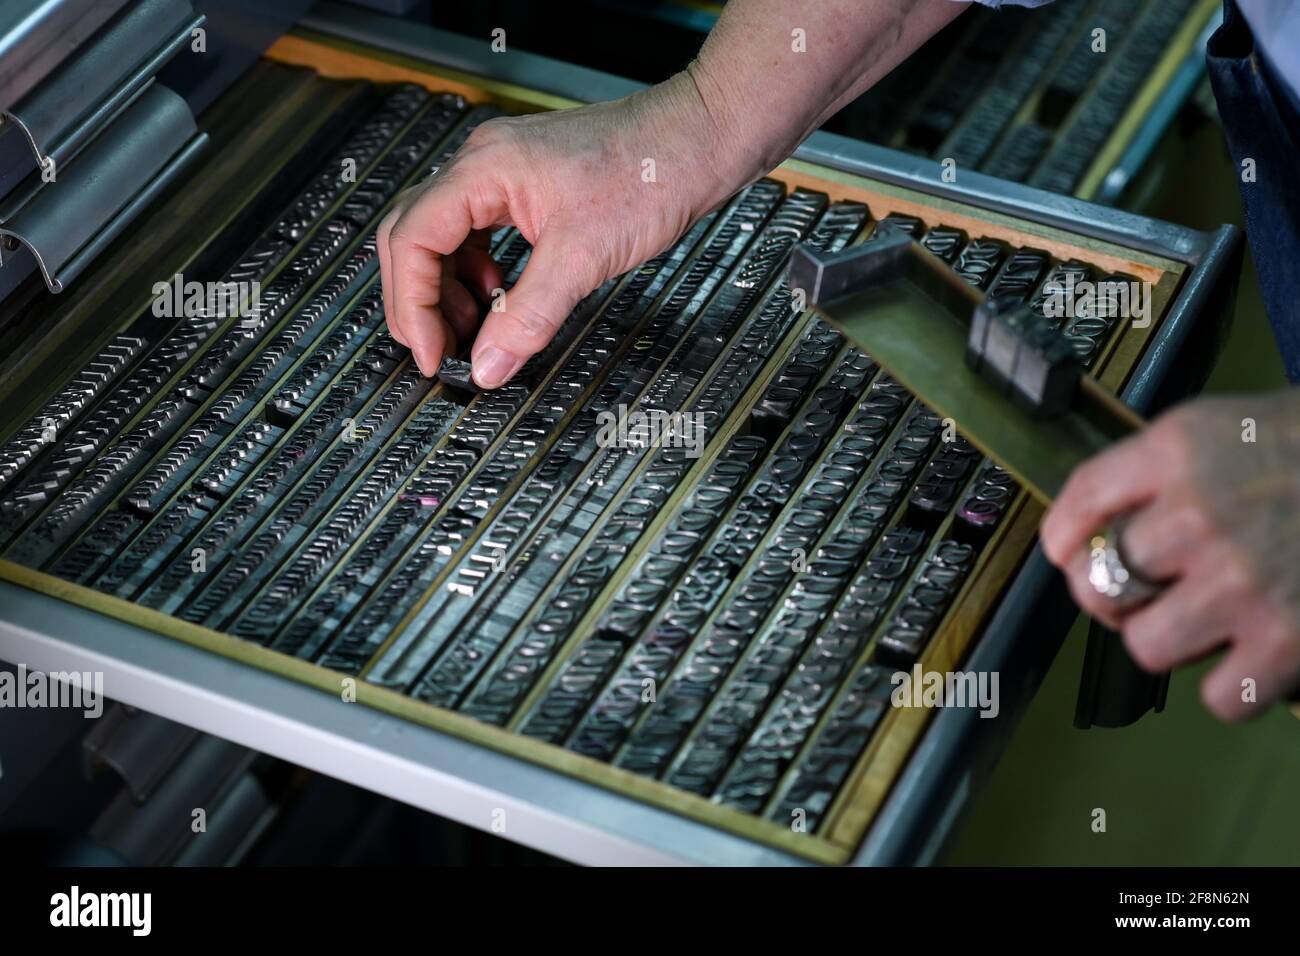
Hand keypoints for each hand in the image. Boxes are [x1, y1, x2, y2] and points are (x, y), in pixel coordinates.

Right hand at [376, 74, 740, 387]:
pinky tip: (501, 297)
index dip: (412, 306)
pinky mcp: (529, 185)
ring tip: (474, 331)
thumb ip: (528, 317)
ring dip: (450, 288)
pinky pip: (480, 230)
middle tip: (439, 350)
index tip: (433, 354)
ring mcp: (505, 172)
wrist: (701, 137)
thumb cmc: (652, 170)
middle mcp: (484, 163)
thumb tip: (489, 365)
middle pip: (415, 236)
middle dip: (420, 300)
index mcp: (483, 170)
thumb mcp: (584, 258)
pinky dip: (480, 271)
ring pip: (446, 235)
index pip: (412, 241)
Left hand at [1040, 390, 1299, 720]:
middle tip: (1146, 593)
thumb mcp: (1227, 424)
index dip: (1063, 541)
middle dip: (1115, 595)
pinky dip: (1234, 688)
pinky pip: (1220, 697)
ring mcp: (1242, 582)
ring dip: (1171, 641)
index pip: (1077, 505)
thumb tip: (1095, 525)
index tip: (1069, 554)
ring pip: (1146, 647)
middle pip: (1098, 584)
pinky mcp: (1289, 640)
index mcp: (1177, 451)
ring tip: (1207, 621)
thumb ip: (1158, 469)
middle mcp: (1198, 515)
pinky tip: (1254, 656)